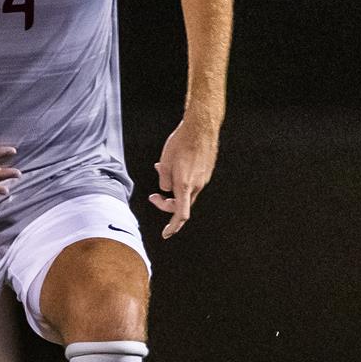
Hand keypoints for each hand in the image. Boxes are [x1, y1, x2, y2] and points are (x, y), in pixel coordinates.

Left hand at [148, 117, 217, 237]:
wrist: (201, 128)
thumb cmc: (181, 143)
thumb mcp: (165, 163)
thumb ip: (164, 181)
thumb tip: (166, 189)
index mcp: (184, 185)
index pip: (180, 214)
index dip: (173, 227)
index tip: (166, 233)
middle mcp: (196, 185)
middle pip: (182, 204)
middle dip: (167, 204)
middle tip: (153, 196)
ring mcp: (203, 178)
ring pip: (186, 191)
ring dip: (173, 188)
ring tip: (161, 170)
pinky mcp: (206, 171)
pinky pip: (192, 181)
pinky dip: (181, 179)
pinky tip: (174, 164)